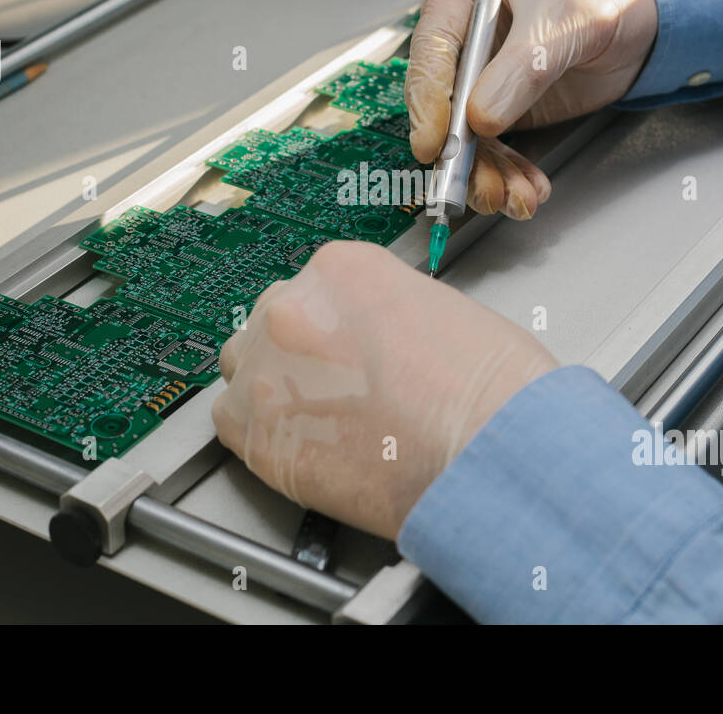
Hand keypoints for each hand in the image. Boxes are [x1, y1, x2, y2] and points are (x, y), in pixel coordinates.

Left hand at [211, 241, 558, 539]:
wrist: (487, 454)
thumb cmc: (489, 390)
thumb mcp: (443, 311)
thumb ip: (386, 315)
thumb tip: (371, 339)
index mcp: (343, 268)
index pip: (310, 286)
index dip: (331, 323)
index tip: (344, 348)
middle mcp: (293, 307)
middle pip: (271, 321)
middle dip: (299, 351)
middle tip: (338, 387)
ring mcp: (266, 369)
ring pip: (243, 369)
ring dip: (274, 388)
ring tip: (321, 420)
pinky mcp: (256, 434)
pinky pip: (232, 424)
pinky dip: (261, 435)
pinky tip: (303, 446)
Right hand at [407, 0, 657, 217]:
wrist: (643, 22)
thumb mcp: (570, 21)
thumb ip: (524, 68)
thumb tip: (481, 116)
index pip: (433, 43)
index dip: (429, 96)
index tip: (436, 140)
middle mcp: (464, 26)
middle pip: (440, 95)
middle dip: (458, 147)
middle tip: (466, 183)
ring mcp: (478, 69)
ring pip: (463, 131)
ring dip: (484, 171)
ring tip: (507, 195)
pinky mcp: (497, 103)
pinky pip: (492, 147)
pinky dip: (507, 174)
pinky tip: (523, 189)